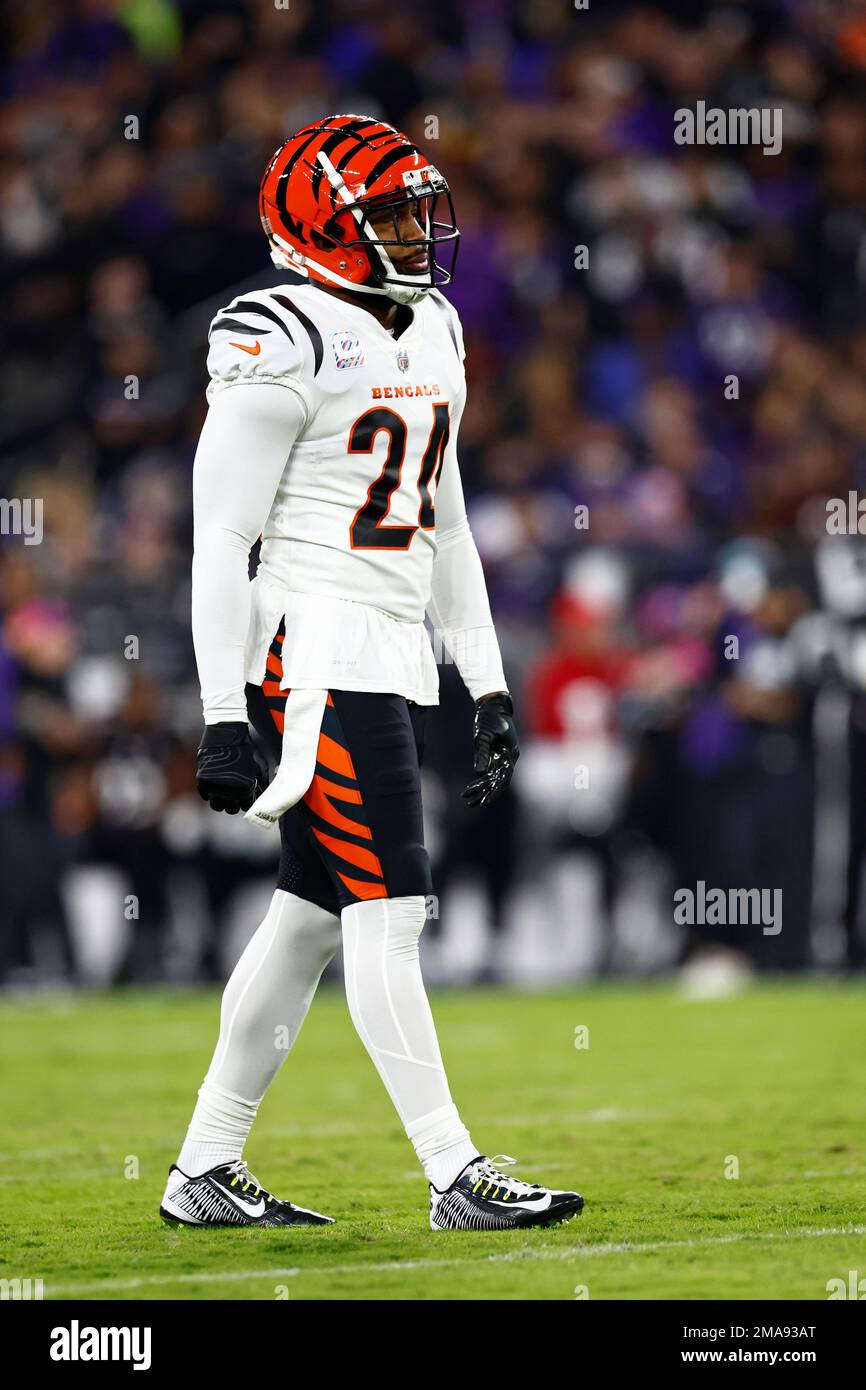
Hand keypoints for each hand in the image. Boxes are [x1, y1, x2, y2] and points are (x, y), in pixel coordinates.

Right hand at [196, 723, 267, 813]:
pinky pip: (205, 796)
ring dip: (221, 801)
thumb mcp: (259, 765)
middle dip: (235, 804)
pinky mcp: (202, 781)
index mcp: (245, 789)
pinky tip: (216, 783)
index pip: (246, 806)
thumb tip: (262, 796)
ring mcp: (214, 788)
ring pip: (217, 806)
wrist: (226, 733)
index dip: (247, 801)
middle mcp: (230, 792)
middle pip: (232, 809)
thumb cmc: (246, 748)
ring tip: (224, 792)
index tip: (246, 795)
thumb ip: (261, 783)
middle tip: (235, 795)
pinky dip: (210, 792)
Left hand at [461, 692, 518, 807]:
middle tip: (472, 805)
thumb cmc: (489, 718)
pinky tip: (472, 788)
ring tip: (469, 801)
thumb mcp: (483, 735)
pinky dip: (481, 779)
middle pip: (498, 781)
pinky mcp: (497, 754)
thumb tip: (478, 773)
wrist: (492, 705)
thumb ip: (481, 753)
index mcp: (510, 753)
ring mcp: (504, 756)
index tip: (485, 801)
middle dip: (485, 794)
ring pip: (493, 778)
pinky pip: (489, 771)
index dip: (494, 790)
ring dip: (482, 789)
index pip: (503, 777)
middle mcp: (509, 757)